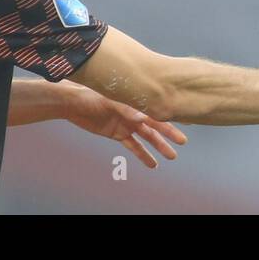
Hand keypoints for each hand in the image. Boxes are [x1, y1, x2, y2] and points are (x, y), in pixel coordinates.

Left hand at [64, 85, 187, 168]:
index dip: (170, 114)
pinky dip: (142, 155)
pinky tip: (152, 164)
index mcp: (134, 101)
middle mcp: (133, 112)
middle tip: (182, 142)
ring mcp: (127, 123)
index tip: (185, 120)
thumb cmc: (91, 95)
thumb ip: (127, 109)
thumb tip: (144, 118)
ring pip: (146, 137)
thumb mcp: (109, 101)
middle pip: (155, 124)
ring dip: (158, 146)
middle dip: (169, 133)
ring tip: (171, 156)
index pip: (156, 109)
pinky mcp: (117, 133)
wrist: (73, 103)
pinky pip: (133, 146)